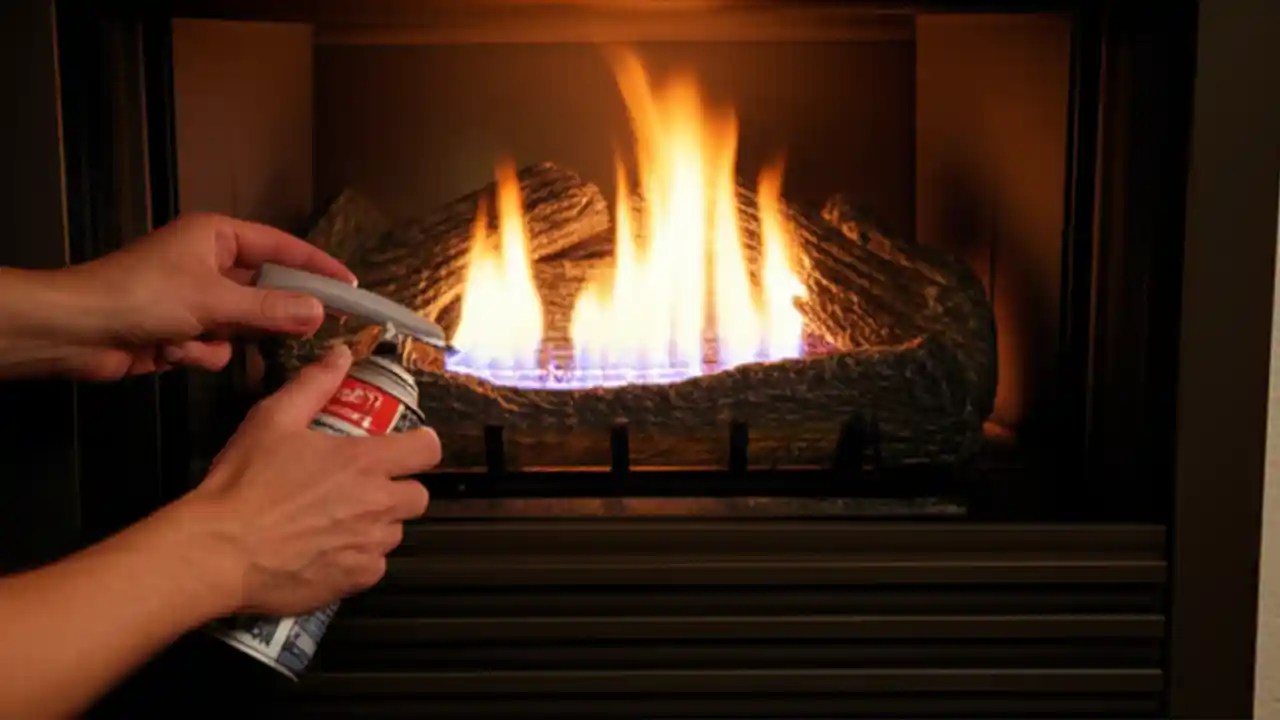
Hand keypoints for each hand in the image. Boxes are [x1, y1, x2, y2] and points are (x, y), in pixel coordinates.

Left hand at [17, 212, 354, 379]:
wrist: (77, 331)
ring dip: (222, 339)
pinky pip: (217, 347)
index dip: (318, 267)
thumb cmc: (141, 297)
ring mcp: (196, 299)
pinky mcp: (183, 332)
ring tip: (196, 337)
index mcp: (218, 237)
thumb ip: (272, 310)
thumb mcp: (215, 301)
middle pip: (267, 291)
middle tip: (310, 329)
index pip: (283, 248)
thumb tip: (319, 311)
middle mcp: (210, 264)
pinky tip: (172, 352)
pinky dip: (199, 354)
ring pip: (244, 325)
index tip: (352, 287)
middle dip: (271, 315)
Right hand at [175, 344, 441, 614]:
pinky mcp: (355, 579)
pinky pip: (374, 566)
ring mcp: (369, 545)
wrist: (219, 551)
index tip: (407, 446)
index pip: (428, 450)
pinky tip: (328, 549)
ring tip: (339, 518)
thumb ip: (314, 385)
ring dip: (378, 523)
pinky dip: (359, 558)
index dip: (420, 445)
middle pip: (418, 496)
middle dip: (398, 488)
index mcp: (365, 461)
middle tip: (365, 485)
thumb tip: (341, 356)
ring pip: (395, 532)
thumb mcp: (274, 419)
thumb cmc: (243, 485)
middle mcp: (378, 504)